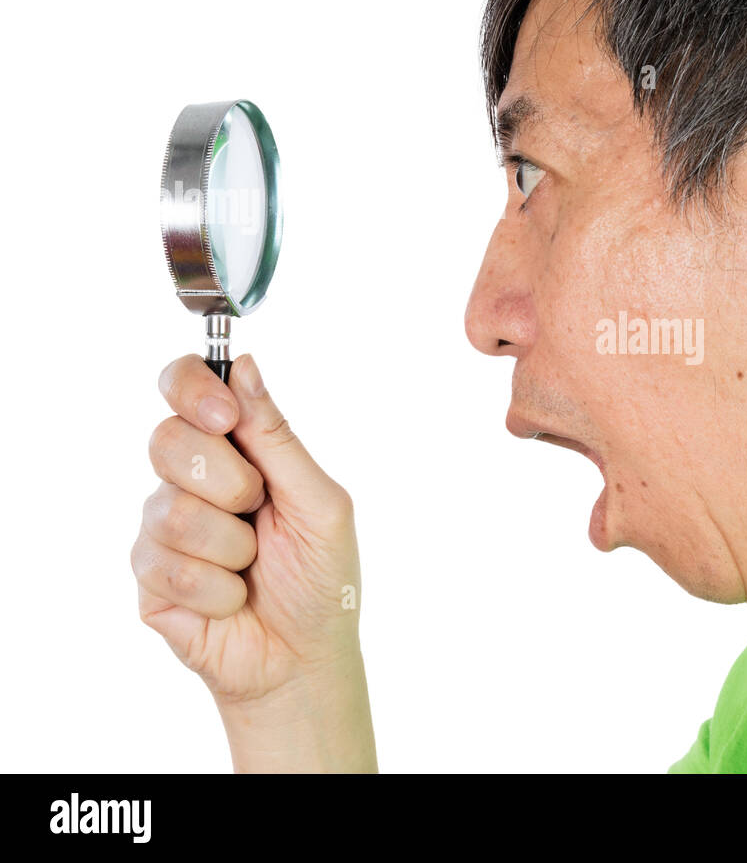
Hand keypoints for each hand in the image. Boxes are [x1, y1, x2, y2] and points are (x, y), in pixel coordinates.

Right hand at [133, 353, 374, 770]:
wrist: (304, 656)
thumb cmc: (321, 577)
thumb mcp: (320, 503)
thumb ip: (278, 438)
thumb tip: (246, 365)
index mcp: (237, 449)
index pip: (187, 386)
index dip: (193, 389)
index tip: (224, 418)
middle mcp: (191, 478)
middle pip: (167, 440)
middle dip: (228, 483)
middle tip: (258, 511)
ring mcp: (164, 525)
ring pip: (170, 509)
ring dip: (232, 547)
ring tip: (252, 566)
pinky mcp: (148, 575)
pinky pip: (166, 564)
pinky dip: (216, 587)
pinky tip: (232, 598)